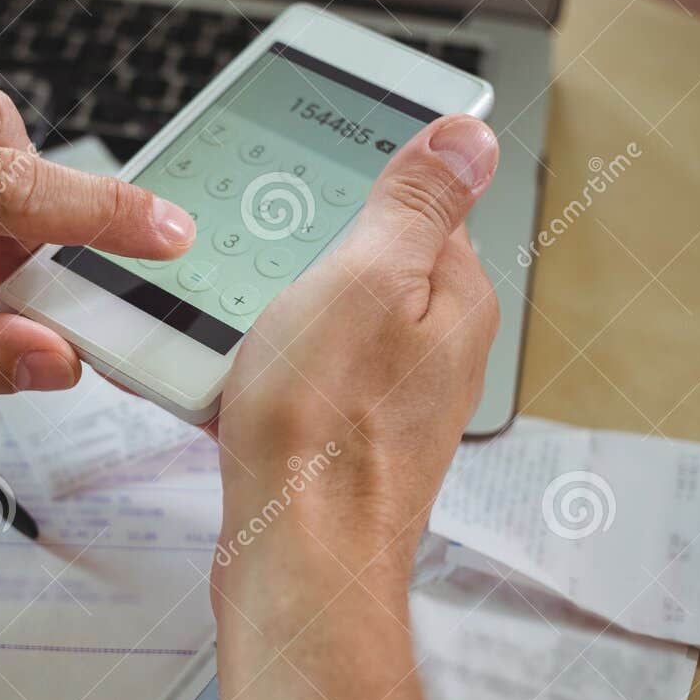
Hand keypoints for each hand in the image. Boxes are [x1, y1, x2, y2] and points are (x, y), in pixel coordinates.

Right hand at [214, 114, 499, 578]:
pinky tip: (230, 385)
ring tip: (237, 332)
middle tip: (259, 267)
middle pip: (364, 265)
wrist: (294, 563)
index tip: (308, 187)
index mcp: (454, 299)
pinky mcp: (341, 438)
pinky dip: (258, 370)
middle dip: (302, 258)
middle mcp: (434, 351)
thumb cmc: (324, 434)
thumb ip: (417, 203)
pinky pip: (296, 377)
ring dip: (270, 317)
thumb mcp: (365, 280)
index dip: (357, 187)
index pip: (420, 205)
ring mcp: (388, 399)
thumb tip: (470, 136)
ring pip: (322, 322)